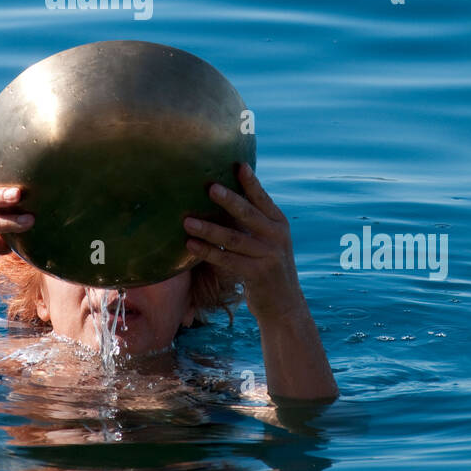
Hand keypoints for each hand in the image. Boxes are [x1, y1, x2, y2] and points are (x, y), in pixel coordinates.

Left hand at [183, 163, 302, 324]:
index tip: (238, 165)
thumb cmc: (266, 265)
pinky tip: (190, 245)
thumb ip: (251, 220)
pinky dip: (207, 252)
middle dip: (228, 199)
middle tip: (209, 187)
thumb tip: (222, 195)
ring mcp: (269, 255)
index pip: (262, 198)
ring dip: (208, 229)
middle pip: (248, 214)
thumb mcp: (266, 240)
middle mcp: (277, 236)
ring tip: (186, 221)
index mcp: (278, 223)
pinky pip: (228, 260)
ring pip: (233, 238)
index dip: (251, 182)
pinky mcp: (258, 274)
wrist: (284, 305)